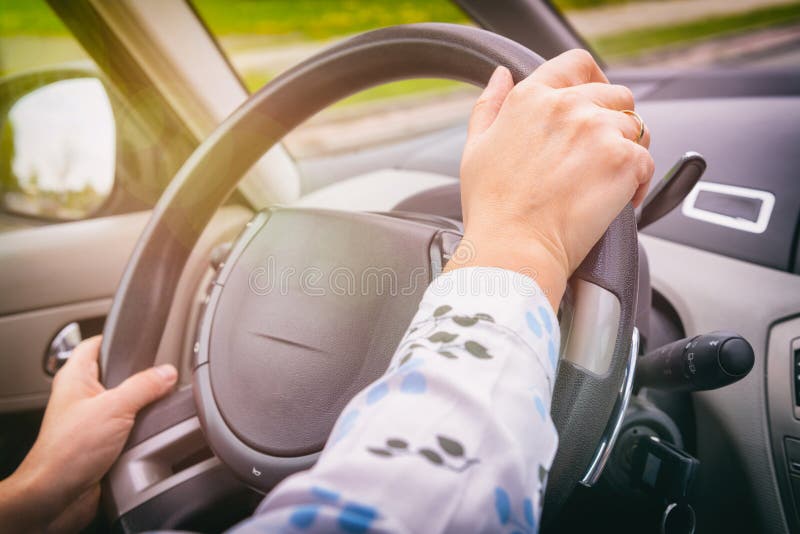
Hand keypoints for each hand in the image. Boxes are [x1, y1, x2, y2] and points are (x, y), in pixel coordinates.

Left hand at [0, 336, 176, 532]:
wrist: (57, 496)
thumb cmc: (67, 452)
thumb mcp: (115, 408)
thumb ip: (144, 386)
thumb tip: (167, 372)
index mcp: (75, 377)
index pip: (97, 343)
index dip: (118, 338)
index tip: (141, 338)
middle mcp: (81, 396)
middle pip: (116, 373)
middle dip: (139, 375)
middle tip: (157, 375)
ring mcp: (90, 419)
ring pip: (125, 401)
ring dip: (141, 406)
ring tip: (153, 406)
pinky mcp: (100, 441)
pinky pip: (127, 426)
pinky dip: (139, 428)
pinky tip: (147, 432)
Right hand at [447, 49, 653, 309]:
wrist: (513, 248)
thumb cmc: (492, 207)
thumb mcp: (475, 147)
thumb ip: (490, 104)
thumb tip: (501, 75)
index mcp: (532, 98)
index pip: (576, 64)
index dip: (592, 79)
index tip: (596, 100)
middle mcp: (568, 107)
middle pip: (616, 94)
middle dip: (613, 121)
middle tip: (599, 155)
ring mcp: (599, 132)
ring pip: (635, 127)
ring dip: (627, 150)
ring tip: (606, 181)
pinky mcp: (623, 161)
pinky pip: (647, 161)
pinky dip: (638, 182)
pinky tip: (616, 200)